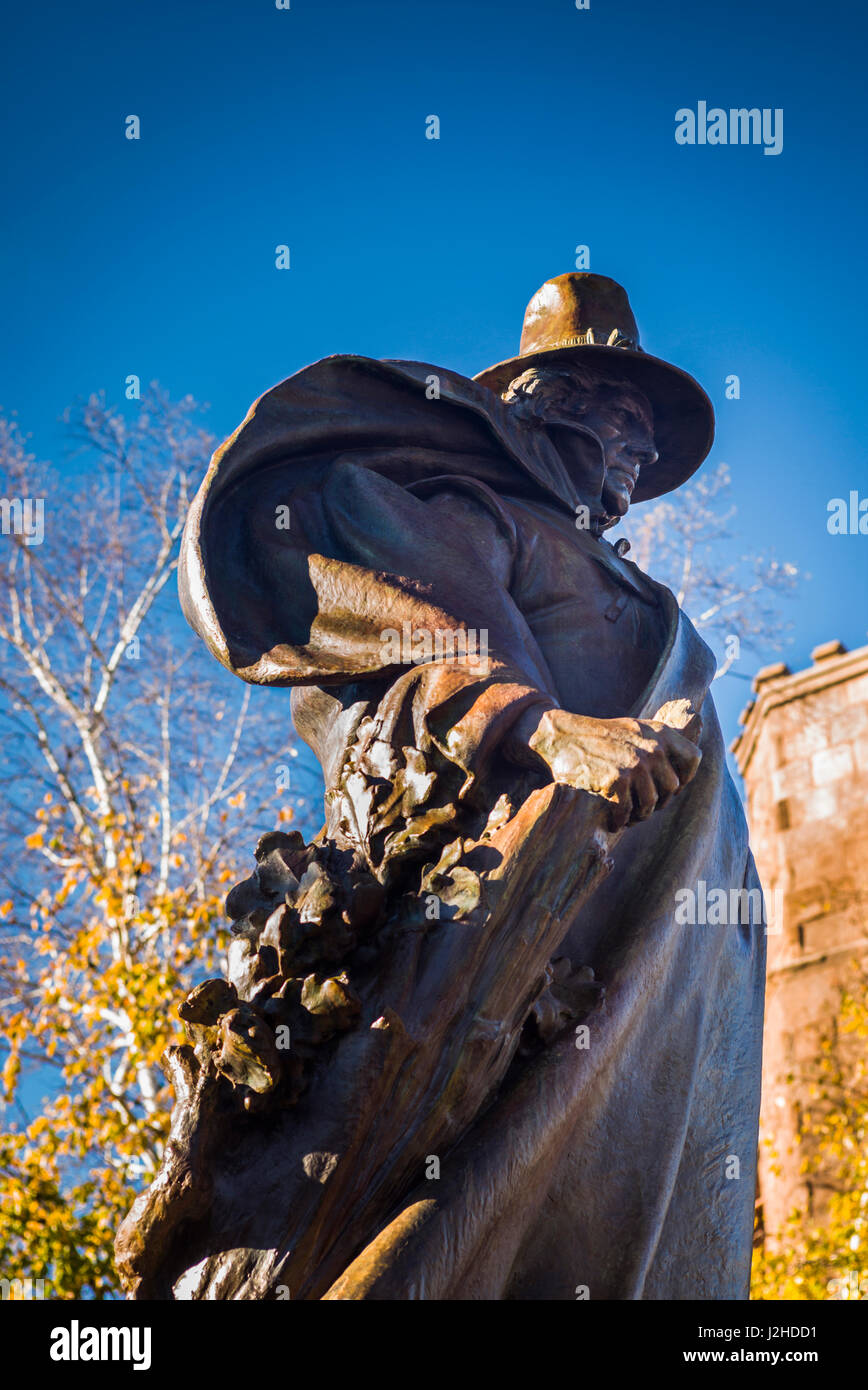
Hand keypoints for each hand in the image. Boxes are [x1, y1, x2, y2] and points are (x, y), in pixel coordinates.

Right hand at [515, 706, 701, 829]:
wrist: (561, 737)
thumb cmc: (598, 738)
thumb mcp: (635, 730)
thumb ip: (659, 745)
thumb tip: (681, 777)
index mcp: (660, 732)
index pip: (693, 759)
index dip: (684, 778)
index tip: (670, 788)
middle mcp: (652, 747)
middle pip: (672, 788)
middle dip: (659, 802)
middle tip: (642, 807)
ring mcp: (635, 764)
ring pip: (651, 805)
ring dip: (639, 816)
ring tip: (628, 817)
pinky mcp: (616, 781)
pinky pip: (627, 812)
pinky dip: (619, 821)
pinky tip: (612, 821)